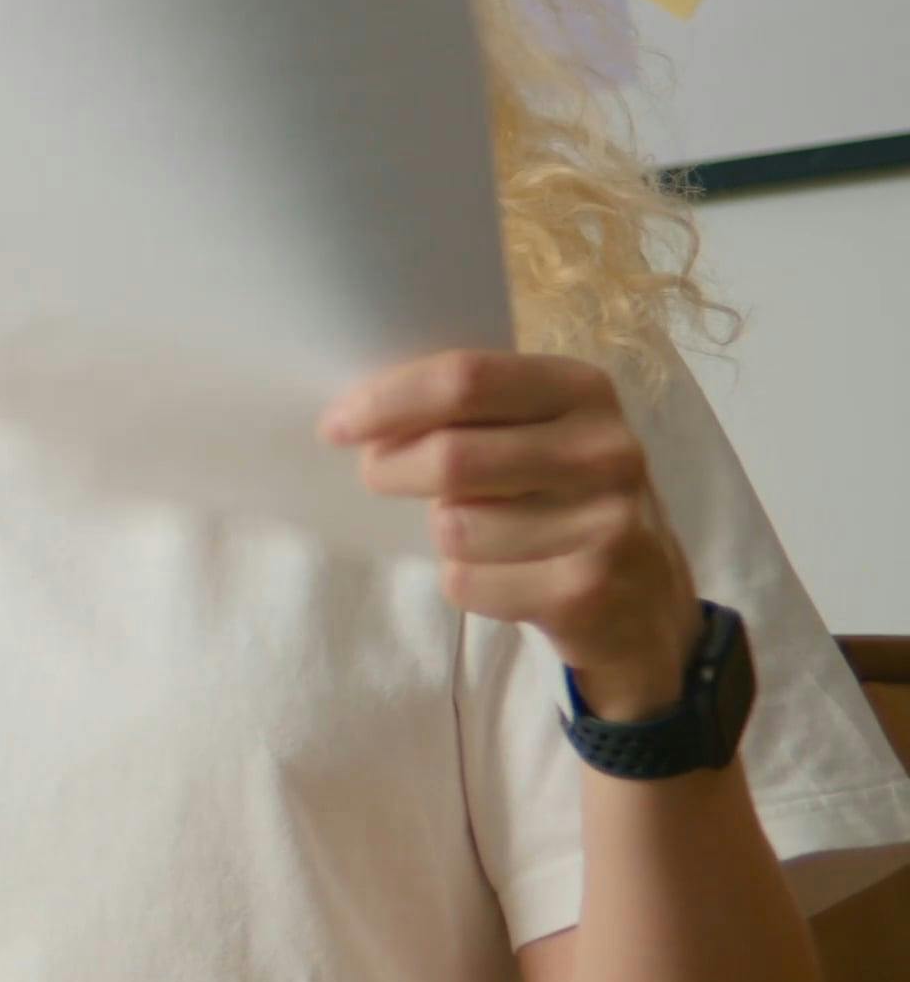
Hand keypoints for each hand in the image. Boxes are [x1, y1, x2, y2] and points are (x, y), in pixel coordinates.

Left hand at [324, 350, 701, 715]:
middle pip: (452, 457)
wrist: (645, 602)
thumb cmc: (562, 500)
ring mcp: (606, 523)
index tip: (336, 425)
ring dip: (442, 534)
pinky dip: (466, 583)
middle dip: (390, 469)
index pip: (465, 379)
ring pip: (454, 527)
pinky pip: (469, 583)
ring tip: (479, 533)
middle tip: (378, 475)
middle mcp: (606, 450)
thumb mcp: (538, 433)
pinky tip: (509, 578)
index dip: (387, 401)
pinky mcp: (588, 590)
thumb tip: (359, 408)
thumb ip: (470, 410)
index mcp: (584, 390)